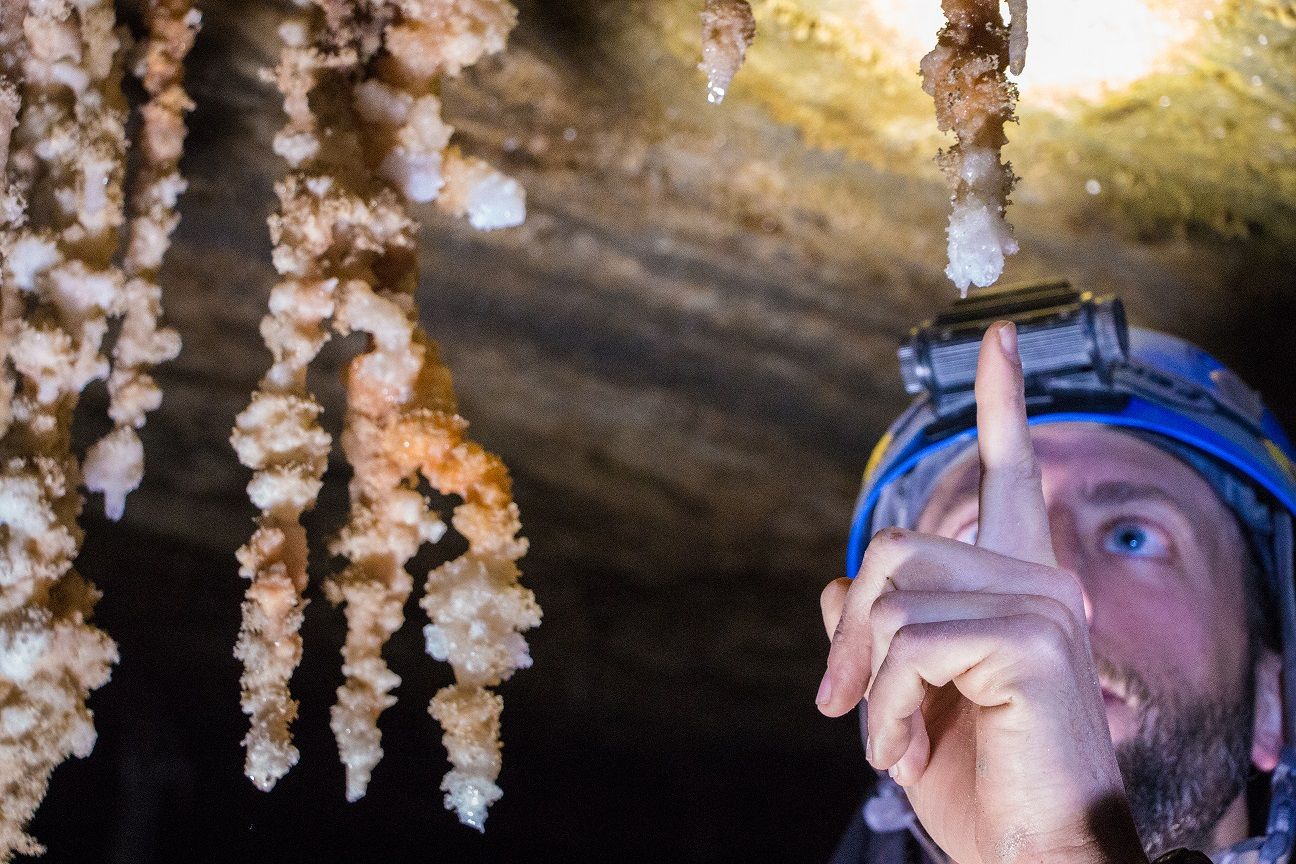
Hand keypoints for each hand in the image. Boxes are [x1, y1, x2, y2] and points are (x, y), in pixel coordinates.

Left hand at [818, 322, 1147, 863]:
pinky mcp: (1036, 640)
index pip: (1011, 477)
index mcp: (1018, 587)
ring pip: (892, 600)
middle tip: (837, 706)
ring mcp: (1045, 605)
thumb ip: (879, 635)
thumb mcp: (904, 700)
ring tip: (890, 743)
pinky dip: (881, 710)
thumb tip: (837, 589)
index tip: (999, 336)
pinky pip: (907, 646)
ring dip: (866, 687)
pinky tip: (902, 754)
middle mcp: (1042, 581)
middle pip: (894, 550)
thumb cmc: (977, 782)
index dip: (1001, 404)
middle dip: (850, 636)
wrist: (1028, 855)